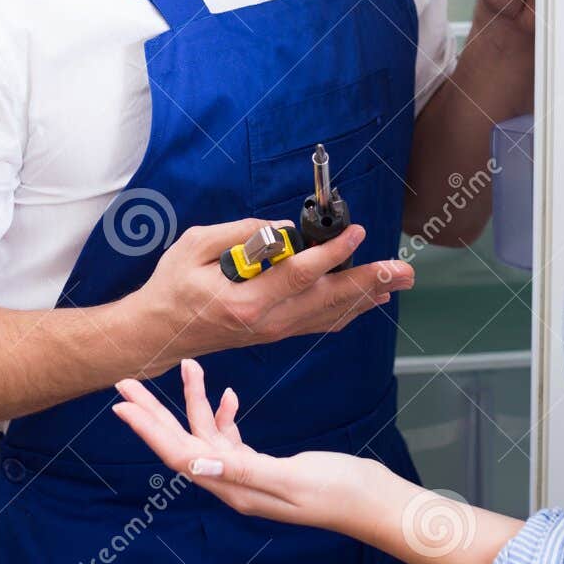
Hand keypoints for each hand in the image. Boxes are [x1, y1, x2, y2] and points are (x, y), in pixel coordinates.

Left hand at [111, 358, 370, 529]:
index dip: (148, 429)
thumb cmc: (340, 492)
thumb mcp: (292, 478)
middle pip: (182, 443)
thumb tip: (195, 465)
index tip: (121, 405)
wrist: (374, 502)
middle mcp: (234, 484)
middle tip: (126, 382)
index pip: (180, 455)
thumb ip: (243, 469)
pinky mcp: (264, 466)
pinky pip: (231, 438)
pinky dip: (225, 414)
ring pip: (207, 435)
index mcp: (235, 489)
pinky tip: (229, 394)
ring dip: (195, 402)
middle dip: (153, 413)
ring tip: (188, 365)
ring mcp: (247, 476)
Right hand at [128, 219, 413, 379]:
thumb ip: (240, 234)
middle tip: (404, 269)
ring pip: (330, 314)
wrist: (160, 333)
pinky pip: (320, 322)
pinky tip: (369, 299)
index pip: (299, 276)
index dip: (331, 254)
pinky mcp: (276, 333)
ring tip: (398, 280)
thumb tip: (284, 230)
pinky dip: (348, 310)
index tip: (356, 233)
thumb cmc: (173, 287)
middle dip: (369, 281)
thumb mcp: (195, 246)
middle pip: (328, 300)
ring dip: (366, 295)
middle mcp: (267, 322)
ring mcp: (274, 332)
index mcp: (245, 301)